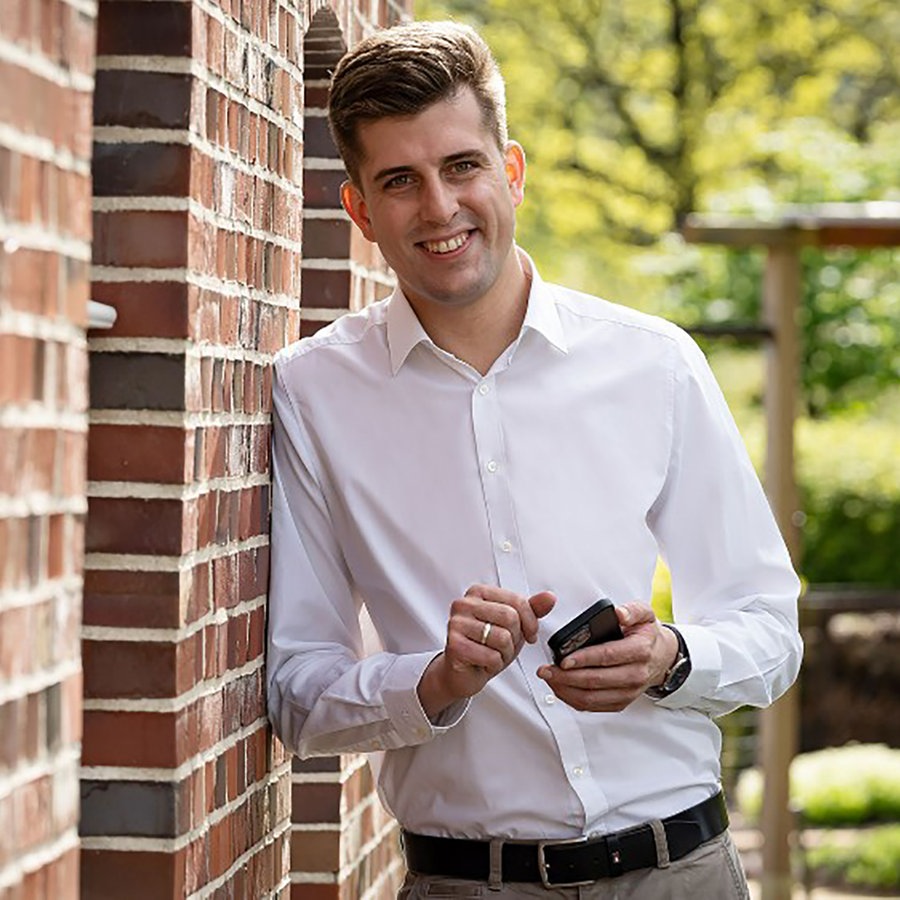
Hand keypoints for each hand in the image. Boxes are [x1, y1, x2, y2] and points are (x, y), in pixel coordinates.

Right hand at [419, 585, 555, 718]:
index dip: (530, 622)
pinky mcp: (454, 645)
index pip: (516, 601)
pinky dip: (494, 665)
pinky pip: (491, 656)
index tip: (529, 633)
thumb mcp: (513, 626)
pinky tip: (483, 663)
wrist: (463, 673)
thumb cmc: (486, 646)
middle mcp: (464, 605)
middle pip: (510, 617)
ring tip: (494, 654)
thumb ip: (531, 610)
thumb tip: (549, 597)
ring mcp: (456, 624)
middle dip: (515, 639)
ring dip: (505, 654)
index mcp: (478, 593)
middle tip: (505, 647)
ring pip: (502, 638)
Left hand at [536, 602, 677, 711]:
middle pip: (596, 680)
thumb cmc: (647, 635)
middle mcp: (635, 674)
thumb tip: (619, 613)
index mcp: (640, 650)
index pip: (608, 656)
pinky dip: (573, 699)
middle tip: (546, 670)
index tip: (564, 659)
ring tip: (549, 678)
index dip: (584, 659)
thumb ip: (632, 610)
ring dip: (566, 690)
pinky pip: (593, 706)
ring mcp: (628, 692)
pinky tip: (560, 688)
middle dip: (567, 676)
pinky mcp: (621, 702)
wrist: (662, 658)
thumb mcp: (645, 614)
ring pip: (592, 697)